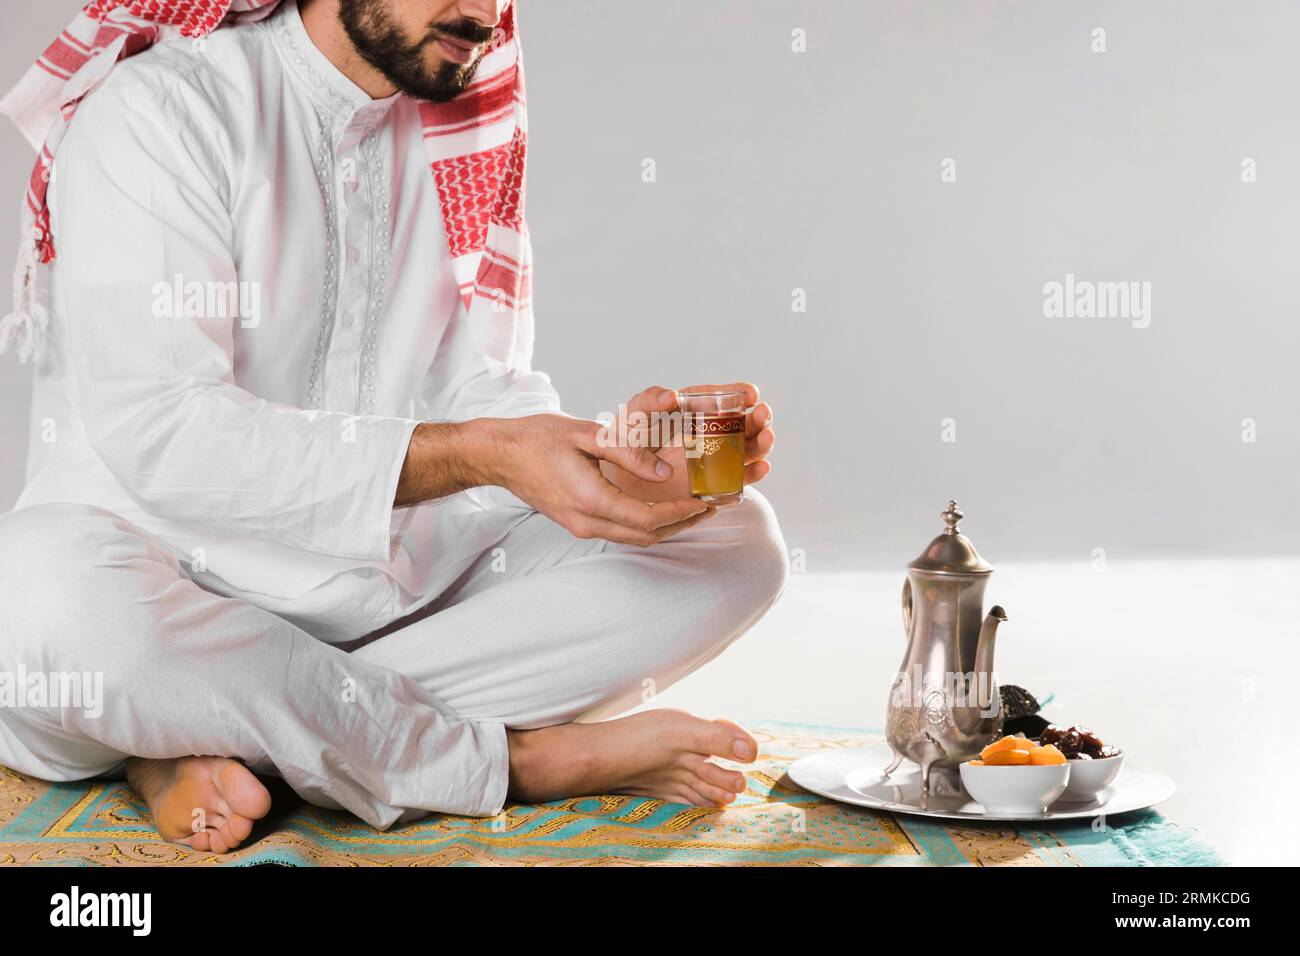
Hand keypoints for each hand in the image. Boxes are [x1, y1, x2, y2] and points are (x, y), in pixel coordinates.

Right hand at [473, 414, 714, 545]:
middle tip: (708, 508)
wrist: (498, 455)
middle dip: (681, 525)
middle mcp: (586, 521)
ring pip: (633, 539)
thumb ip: (626, 452)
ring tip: (691, 509)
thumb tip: (662, 473)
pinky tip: (659, 507)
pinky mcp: (576, 525)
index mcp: (590, 498)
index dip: (681, 514)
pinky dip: (645, 525)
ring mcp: (579, 527)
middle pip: (646, 536)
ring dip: (665, 528)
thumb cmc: (537, 438)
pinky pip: (619, 533)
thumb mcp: (585, 434)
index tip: (704, 502)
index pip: (647, 518)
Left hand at [600, 383, 774, 502]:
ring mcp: (713, 459)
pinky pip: (738, 479)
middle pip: (742, 424)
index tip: (751, 393)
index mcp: (693, 412)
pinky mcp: (713, 483)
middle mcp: (709, 434)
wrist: (617, 480)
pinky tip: (761, 468)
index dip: (739, 394)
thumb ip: (648, 402)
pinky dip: (752, 474)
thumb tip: (671, 395)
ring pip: (746, 450)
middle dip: (757, 418)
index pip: (722, 400)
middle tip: (764, 414)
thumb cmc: (623, 443)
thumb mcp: (633, 417)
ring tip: (767, 438)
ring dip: (761, 444)